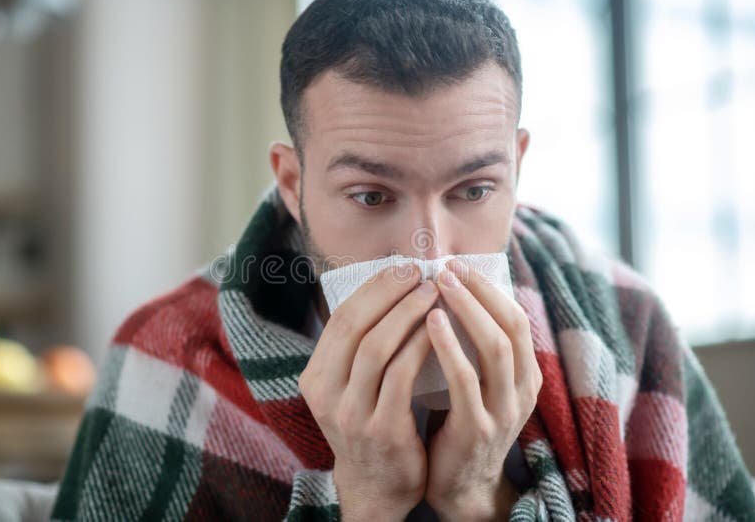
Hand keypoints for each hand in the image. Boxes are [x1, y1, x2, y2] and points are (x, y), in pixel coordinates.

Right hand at [298, 264, 438, 520]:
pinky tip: (439, 329)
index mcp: (315, 377)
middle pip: (355, 327)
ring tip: (434, 293)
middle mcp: (325, 394)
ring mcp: (351, 414)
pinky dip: (420, 345)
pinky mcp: (382, 429)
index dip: (372, 289)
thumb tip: (392, 288)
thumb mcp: (350, 386)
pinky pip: (401, 376)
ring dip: (407, 313)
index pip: (340, 319)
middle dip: (389, 293)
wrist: (378, 485)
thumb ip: (360, 348)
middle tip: (420, 272)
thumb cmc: (371, 422)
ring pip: (376, 348)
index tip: (401, 268)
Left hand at [424, 258, 541, 520]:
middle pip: (511, 326)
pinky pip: (466, 380)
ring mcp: (504, 410)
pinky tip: (431, 322)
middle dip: (480, 291)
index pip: (516, 318)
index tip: (458, 264)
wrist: (461, 485)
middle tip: (448, 267)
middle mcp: (523, 389)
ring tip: (439, 285)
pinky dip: (450, 347)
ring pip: (496, 348)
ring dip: (468, 310)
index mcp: (525, 374)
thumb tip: (453, 293)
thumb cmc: (462, 422)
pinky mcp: (479, 428)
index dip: (489, 288)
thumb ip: (475, 347)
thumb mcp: (480, 382)